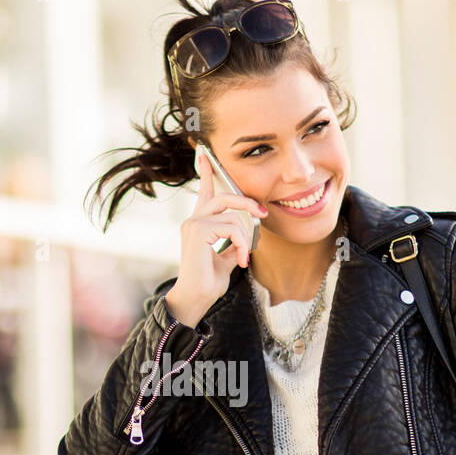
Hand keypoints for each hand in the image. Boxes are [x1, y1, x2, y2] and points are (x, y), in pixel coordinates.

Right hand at [166, 149, 268, 326]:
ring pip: (232, 215)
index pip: (204, 192)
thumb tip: (246, 234)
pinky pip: (232, 228)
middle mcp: (193, 220)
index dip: (206, 173)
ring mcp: (193, 224)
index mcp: (199, 223)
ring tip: (245, 255)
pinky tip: (241, 259)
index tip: (205, 155)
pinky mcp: (198, 231)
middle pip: (224, 196)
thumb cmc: (208, 282)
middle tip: (262, 214)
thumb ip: (233, 242)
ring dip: (245, 236)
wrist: (196, 299)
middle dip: (247, 202)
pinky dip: (242, 244)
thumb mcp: (226, 258)